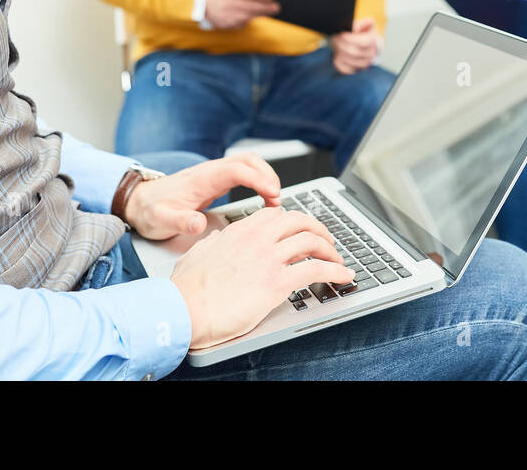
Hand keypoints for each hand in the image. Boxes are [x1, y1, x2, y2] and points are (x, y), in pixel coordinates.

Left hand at [124, 152, 281, 239]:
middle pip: (247, 160)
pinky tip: (263, 198)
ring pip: (248, 163)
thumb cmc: (151, 211)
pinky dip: (259, 181)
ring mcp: (214, 174)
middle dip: (267, 175)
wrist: (138, 202)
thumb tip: (198, 224)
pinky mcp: (215, 180)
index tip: (272, 194)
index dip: (258, 179)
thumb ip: (180, 221)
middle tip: (277, 198)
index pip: (236, 170)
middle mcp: (210, 172)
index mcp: (201, 179)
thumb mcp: (161, 220)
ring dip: (265, 177)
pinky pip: (244, 173)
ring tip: (274, 200)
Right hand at [170, 206, 354, 348]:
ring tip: (338, 259)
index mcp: (238, 231)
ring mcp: (268, 258)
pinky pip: (316, 269)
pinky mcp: (276, 282)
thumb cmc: (186, 290)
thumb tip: (215, 237)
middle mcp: (256, 239)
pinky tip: (344, 276)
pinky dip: (335, 271)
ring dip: (331, 250)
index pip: (275, 215)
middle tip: (327, 240)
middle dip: (318, 228)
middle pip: (299, 221)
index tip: (300, 229)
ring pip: (312, 241)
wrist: (182, 310)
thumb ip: (211, 243)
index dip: (292, 221)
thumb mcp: (196, 255)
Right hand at [204, 0, 279, 28]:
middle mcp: (226, 2)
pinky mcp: (226, 24)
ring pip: (248, 16)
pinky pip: (242, 22)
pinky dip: (250, 19)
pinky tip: (259, 15)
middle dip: (265, 7)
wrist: (202, 3)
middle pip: (250, 5)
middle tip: (277, 7)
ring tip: (271, 11)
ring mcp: (226, 14)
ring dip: (261, 13)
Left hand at [331, 17, 378, 74]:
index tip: (341, 34)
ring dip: (340, 52)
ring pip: (350, 62)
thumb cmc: (358, 33)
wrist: (357, 43)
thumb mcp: (360, 25)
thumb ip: (361, 24)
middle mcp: (371, 55)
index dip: (351, 38)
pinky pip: (345, 69)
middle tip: (335, 38)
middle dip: (342, 45)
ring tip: (336, 44)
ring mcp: (364, 64)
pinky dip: (339, 62)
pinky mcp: (356, 70)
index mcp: (373, 42)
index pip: (364, 42)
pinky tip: (337, 55)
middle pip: (355, 53)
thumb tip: (364, 24)